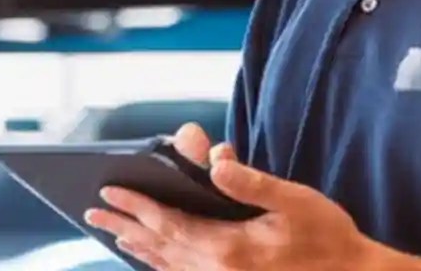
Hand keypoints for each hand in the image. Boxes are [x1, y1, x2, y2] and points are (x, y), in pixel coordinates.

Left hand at [84, 123, 378, 270]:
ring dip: (138, 248)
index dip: (136, 206)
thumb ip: (250, 181)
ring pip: (168, 267)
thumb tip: (213, 160)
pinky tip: (154, 260)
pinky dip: (163, 267)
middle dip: (124, 227)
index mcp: (228, 248)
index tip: (108, 192)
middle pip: (158, 247)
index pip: (168, 223)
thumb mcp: (294, 200)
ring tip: (115, 235)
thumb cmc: (328, 237)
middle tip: (92, 214)